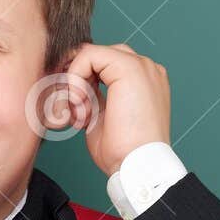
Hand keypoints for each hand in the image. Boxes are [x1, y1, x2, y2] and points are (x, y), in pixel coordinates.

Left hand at [54, 42, 171, 176]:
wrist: (137, 165)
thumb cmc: (122, 152)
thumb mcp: (102, 117)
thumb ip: (93, 97)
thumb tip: (74, 89)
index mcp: (143, 82)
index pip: (104, 65)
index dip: (82, 81)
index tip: (76, 111)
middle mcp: (146, 69)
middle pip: (97, 56)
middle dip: (76, 79)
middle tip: (72, 109)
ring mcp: (141, 65)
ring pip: (91, 54)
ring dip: (75, 81)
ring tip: (81, 113)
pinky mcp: (129, 67)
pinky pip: (88, 55)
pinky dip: (75, 78)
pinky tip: (81, 103)